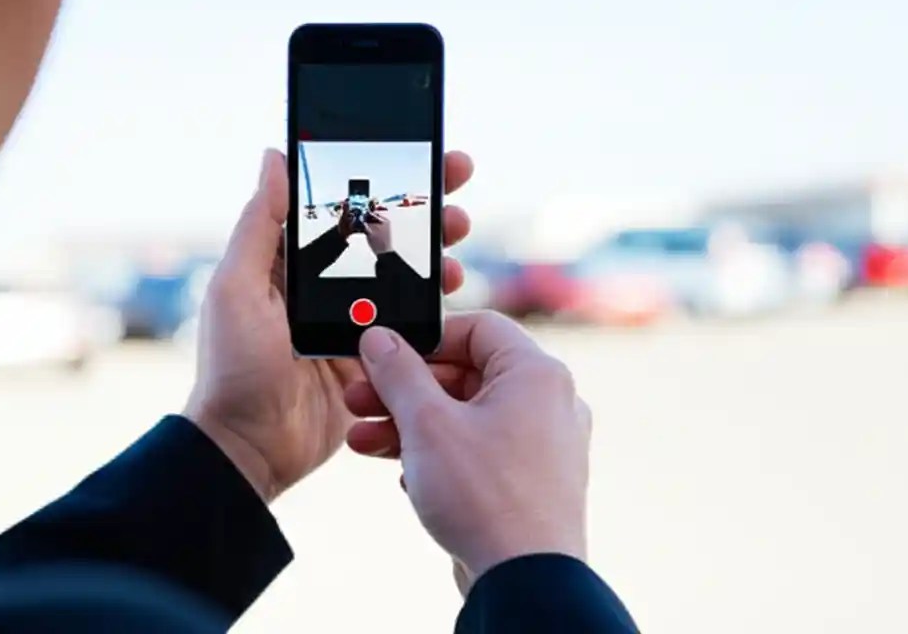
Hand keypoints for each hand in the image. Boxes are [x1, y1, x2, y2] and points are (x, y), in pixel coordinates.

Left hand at [183, 148, 474, 502]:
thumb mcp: (236, 288)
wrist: (249, 449)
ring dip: (434, 249)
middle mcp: (320, 286)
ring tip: (456, 238)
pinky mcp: (372, 359)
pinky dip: (434, 302)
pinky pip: (411, 323)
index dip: (377, 176)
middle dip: (421, 204)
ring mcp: (349, 322)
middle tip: (457, 180)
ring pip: (403, 273)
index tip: (415, 150)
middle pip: (380, 233)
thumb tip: (274, 157)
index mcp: (286, 262)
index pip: (339, 205)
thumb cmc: (232, 368)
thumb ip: (260, 225)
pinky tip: (452, 288)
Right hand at [343, 312, 590, 593]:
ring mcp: (543, 446)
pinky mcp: (530, 483)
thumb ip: (398, 373)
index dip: (425, 337)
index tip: (385, 352)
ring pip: (466, 416)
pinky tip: (401, 474)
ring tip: (362, 440)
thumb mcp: (426, 424)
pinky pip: (478, 451)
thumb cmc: (485, 496)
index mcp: (536, 374)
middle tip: (358, 399)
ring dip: (410, 424)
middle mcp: (549, 404)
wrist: (523, 581)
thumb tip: (379, 338)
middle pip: (466, 375)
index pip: (478, 328)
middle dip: (404, 388)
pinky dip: (438, 454)